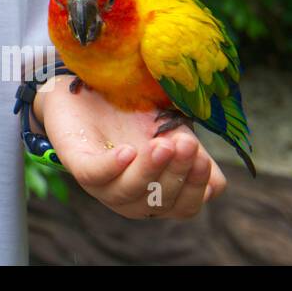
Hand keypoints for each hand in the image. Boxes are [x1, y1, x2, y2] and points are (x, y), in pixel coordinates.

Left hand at [37, 76, 227, 218]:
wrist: (94, 83)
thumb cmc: (137, 113)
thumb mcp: (173, 132)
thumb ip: (193, 156)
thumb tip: (215, 186)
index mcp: (157, 191)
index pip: (184, 207)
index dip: (196, 188)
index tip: (203, 159)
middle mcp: (130, 194)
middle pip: (158, 203)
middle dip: (175, 173)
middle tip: (184, 144)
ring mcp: (101, 183)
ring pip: (128, 194)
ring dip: (149, 171)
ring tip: (161, 144)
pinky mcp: (76, 163)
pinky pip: (93, 176)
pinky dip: (112, 167)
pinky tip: (128, 151)